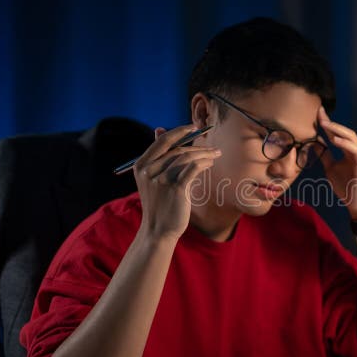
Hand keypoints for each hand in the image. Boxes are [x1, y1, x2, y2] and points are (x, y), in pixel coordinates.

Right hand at [133, 125, 219, 239]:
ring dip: (204, 155)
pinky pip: (193, 168)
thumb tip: (160, 130)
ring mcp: (161, 180)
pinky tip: (210, 164)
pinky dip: (203, 163)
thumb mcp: (153, 179)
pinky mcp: (175, 188)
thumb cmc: (159, 203)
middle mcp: (149, 171)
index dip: (179, 131)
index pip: (162, 141)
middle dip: (197, 147)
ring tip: (214, 156)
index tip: (194, 127)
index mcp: (141, 165)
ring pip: (187, 158)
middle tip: (212, 149)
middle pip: (177, 150)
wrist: (158, 230)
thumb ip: (158, 157)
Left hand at [318, 107, 356, 220]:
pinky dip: (345, 143)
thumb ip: (324, 155)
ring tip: (325, 124)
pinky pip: (355, 150)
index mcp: (350, 150)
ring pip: (351, 137)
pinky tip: (334, 139)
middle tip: (319, 113)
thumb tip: (314, 143)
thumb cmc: (346, 187)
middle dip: (332, 122)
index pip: (338, 133)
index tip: (317, 113)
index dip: (328, 123)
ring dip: (337, 130)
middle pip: (345, 131)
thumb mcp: (330, 168)